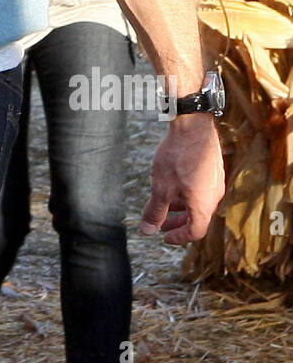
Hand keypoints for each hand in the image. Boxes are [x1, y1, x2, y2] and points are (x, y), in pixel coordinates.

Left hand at [141, 113, 224, 244]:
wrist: (193, 124)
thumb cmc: (178, 156)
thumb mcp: (161, 187)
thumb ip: (155, 210)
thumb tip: (147, 231)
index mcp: (204, 205)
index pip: (195, 232)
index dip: (178, 237)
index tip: (163, 237)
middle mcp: (214, 195)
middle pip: (197, 218)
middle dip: (177, 223)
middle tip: (160, 224)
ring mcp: (215, 181)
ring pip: (198, 202)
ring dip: (180, 207)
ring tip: (162, 203)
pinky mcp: (213, 168)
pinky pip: (201, 189)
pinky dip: (186, 194)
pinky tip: (172, 185)